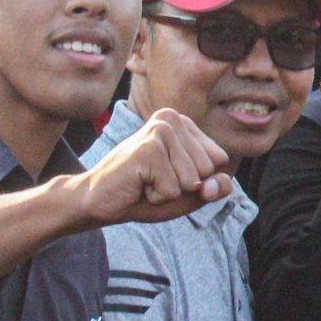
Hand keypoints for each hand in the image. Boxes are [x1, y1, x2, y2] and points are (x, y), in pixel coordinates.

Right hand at [72, 107, 232, 224]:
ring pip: (193, 180)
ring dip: (169, 192)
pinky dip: (157, 197)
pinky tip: (138, 185)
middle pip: (208, 169)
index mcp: (183, 123)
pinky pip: (173, 190)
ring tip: (145, 181)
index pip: (220, 159)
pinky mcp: (148, 150)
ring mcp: (159, 132)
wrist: (98, 201)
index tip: (169, 176)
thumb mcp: (189, 194)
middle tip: (153, 180)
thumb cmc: (144, 194)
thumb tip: (222, 183)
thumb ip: (214, 188)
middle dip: (184, 187)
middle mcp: (172, 119)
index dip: (199, 180)